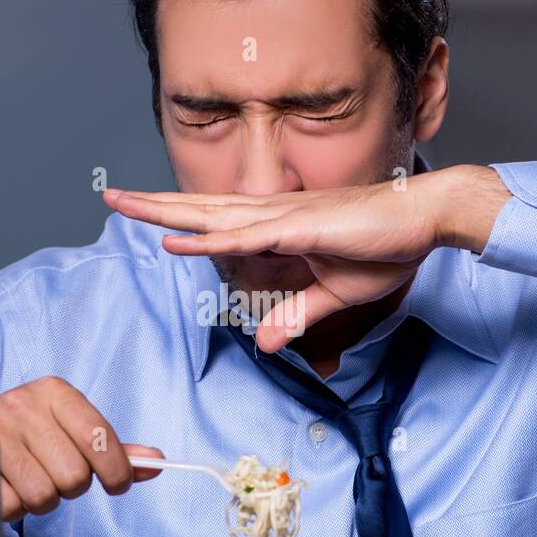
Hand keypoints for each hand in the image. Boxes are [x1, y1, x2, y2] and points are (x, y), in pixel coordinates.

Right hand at [0, 376, 163, 520]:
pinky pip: (11, 507)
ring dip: (41, 500)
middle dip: (70, 487)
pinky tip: (7, 487)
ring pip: (44, 496)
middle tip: (55, 476)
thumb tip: (155, 462)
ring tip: (28, 480)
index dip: (117, 471)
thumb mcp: (70, 430)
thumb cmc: (28, 436)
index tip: (116, 484)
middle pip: (74, 476)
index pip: (100, 438)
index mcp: (54, 391)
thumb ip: (113, 448)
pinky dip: (14, 508)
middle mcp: (22, 404)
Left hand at [103, 166, 508, 349]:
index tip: (141, 212)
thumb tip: (265, 341)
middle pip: (201, 209)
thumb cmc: (387, 247)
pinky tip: (178, 241)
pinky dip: (210, 241)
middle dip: (153, 205)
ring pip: (213, 217)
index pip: (217, 220)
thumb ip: (297, 315)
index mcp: (279, 225)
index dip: (178, 216)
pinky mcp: (303, 229)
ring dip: (166, 213)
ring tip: (125, 206)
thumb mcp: (334, 293)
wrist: (427, 220)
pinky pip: (248, 238)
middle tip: (109, 194)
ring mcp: (285, 218)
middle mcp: (274, 214)